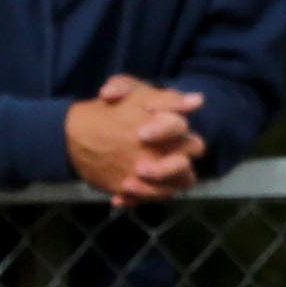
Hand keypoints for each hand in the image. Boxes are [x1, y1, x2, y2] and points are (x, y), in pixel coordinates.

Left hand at [62, 74, 205, 203]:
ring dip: (156, 188)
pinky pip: (155, 197)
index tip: (141, 133)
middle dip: (168, 167)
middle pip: (187, 160)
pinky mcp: (156, 185)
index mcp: (172, 122)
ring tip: (128, 185)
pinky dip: (136, 199)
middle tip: (140, 168)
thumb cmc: (121, 107)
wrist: (98, 131)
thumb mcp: (122, 90)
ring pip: (181, 183)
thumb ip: (121, 87)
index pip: (179, 127)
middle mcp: (178, 147)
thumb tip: (111, 94)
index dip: (164, 131)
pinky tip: (117, 198)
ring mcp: (170, 169)